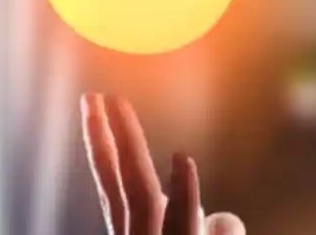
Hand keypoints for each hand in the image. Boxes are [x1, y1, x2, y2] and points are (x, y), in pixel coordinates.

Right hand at [81, 93, 245, 234]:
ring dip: (130, 145)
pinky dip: (183, 191)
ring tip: (119, 103)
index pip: (114, 189)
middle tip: (93, 96)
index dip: (102, 150)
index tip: (95, 112)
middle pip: (117, 185)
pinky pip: (183, 221)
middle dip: (102, 138)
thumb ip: (211, 232)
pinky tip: (181, 156)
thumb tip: (223, 217)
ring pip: (140, 195)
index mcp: (137, 233)